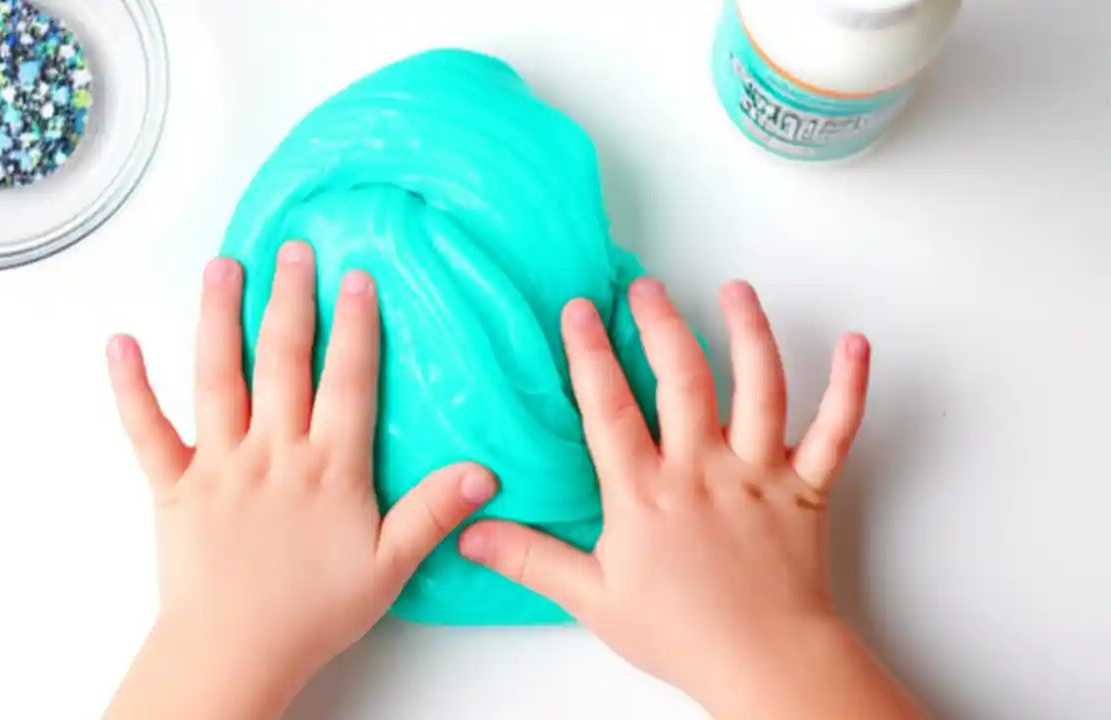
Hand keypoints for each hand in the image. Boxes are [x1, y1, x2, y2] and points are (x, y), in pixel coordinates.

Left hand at [104, 244, 496, 719]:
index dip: (355, 327)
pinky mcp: (172, 485)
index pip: (347, 382)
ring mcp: (218, 464)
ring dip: (219, 317)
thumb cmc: (311, 612)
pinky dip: (130, 387)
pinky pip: (147, 430)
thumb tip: (484, 472)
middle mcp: (273, 452)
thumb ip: (433, 513)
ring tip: (223, 267)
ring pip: (218, 376)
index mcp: (329, 467)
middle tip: (295, 250)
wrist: (234, 652)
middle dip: (291, 300)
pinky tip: (120, 343)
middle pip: (284, 361)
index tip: (357, 278)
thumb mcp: (387, 566)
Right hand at [460, 279, 924, 718]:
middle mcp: (702, 470)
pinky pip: (835, 430)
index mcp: (645, 493)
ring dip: (749, 332)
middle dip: (661, 323)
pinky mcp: (807, 487)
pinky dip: (850, 386)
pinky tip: (853, 344)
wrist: (764, 663)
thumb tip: (469, 533)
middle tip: (646, 287)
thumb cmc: (683, 634)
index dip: (590, 354)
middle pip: (682, 378)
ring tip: (736, 291)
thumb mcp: (592, 598)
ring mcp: (759, 473)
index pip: (609, 408)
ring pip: (759, 387)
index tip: (579, 310)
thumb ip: (531, 558)